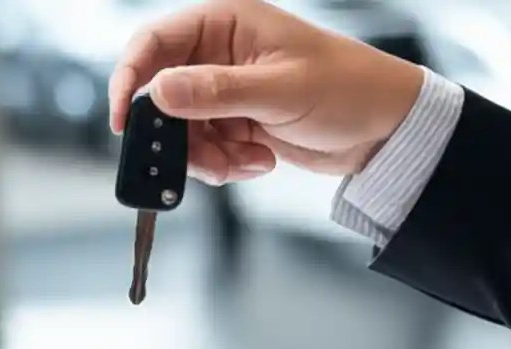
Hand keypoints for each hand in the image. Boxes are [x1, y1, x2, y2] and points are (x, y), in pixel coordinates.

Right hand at [109, 0, 424, 183]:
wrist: (386, 129)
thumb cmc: (349, 88)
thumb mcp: (280, 91)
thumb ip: (216, 92)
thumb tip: (159, 92)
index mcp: (226, 24)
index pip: (154, 43)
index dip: (131, 79)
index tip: (125, 120)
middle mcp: (219, 53)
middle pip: (162, 95)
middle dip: (177, 134)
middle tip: (198, 157)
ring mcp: (225, 91)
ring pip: (181, 130)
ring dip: (206, 155)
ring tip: (245, 160)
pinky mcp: (234, 122)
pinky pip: (204, 149)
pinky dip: (224, 163)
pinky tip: (258, 160)